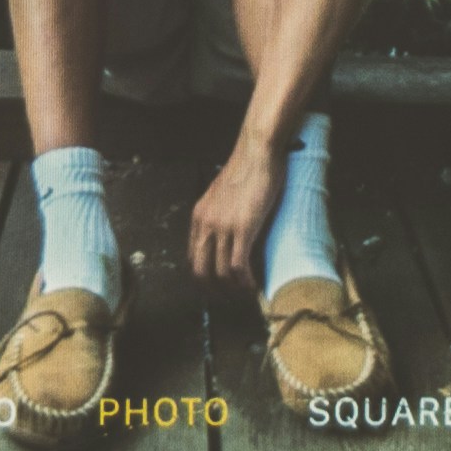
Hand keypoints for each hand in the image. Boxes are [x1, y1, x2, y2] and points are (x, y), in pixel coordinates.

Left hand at [186, 142, 277, 284]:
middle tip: (229, 299)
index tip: (217, 288)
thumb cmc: (247, 170)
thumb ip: (220, 215)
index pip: (192, 257)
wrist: (257, 152)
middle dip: (213, 291)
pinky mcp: (242, 228)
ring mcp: (222, 227)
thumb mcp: (223, 195)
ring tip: (244, 294)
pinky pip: (237, 266)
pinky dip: (244, 281)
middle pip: (200, 270)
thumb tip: (228, 235)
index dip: (203, 278)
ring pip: (219, 272)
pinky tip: (253, 286)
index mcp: (198, 217)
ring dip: (232, 290)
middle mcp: (205, 224)